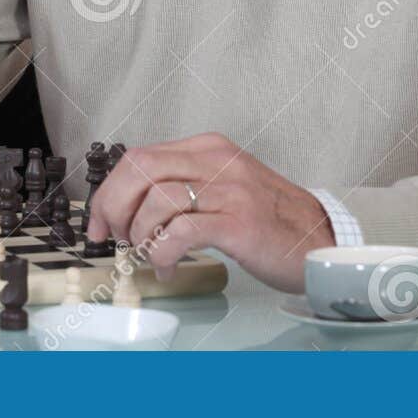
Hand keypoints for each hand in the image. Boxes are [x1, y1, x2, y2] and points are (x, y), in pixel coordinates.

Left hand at [85, 133, 335, 292]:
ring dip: (141, 235)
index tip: (99, 222)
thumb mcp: (222, 186)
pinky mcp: (239, 222)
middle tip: (116, 238)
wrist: (318, 240)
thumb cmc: (267, 219)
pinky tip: (170, 268)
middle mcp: (217, 161)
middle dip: (114, 208)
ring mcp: (230, 190)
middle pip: (141, 170)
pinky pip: (181, 233)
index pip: (140, 156)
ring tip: (149, 255)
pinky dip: (164, 255)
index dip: (109, 192)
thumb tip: (128, 206)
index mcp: (209, 148)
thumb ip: (182, 185)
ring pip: (157, 201)